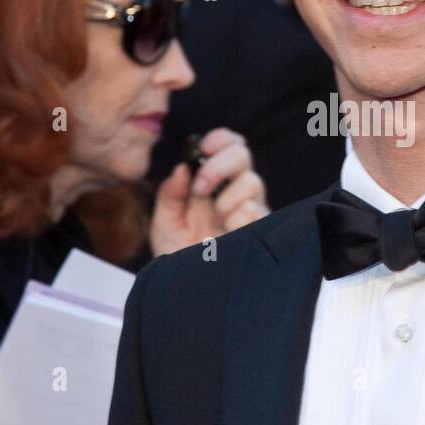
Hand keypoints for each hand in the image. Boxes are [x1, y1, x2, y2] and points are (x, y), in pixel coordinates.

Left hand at [149, 128, 269, 256]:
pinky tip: (227, 231)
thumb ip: (170, 192)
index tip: (204, 148)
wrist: (185, 285)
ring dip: (227, 197)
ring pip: (252, 181)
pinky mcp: (259, 229)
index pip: (228, 146)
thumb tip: (183, 167)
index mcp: (214, 181)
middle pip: (243, 155)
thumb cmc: (177, 252)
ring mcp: (249, 209)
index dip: (220, 139)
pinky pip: (256, 210)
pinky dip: (238, 216)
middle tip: (200, 188)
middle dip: (220, 165)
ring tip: (214, 218)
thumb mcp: (165, 219)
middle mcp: (234, 191)